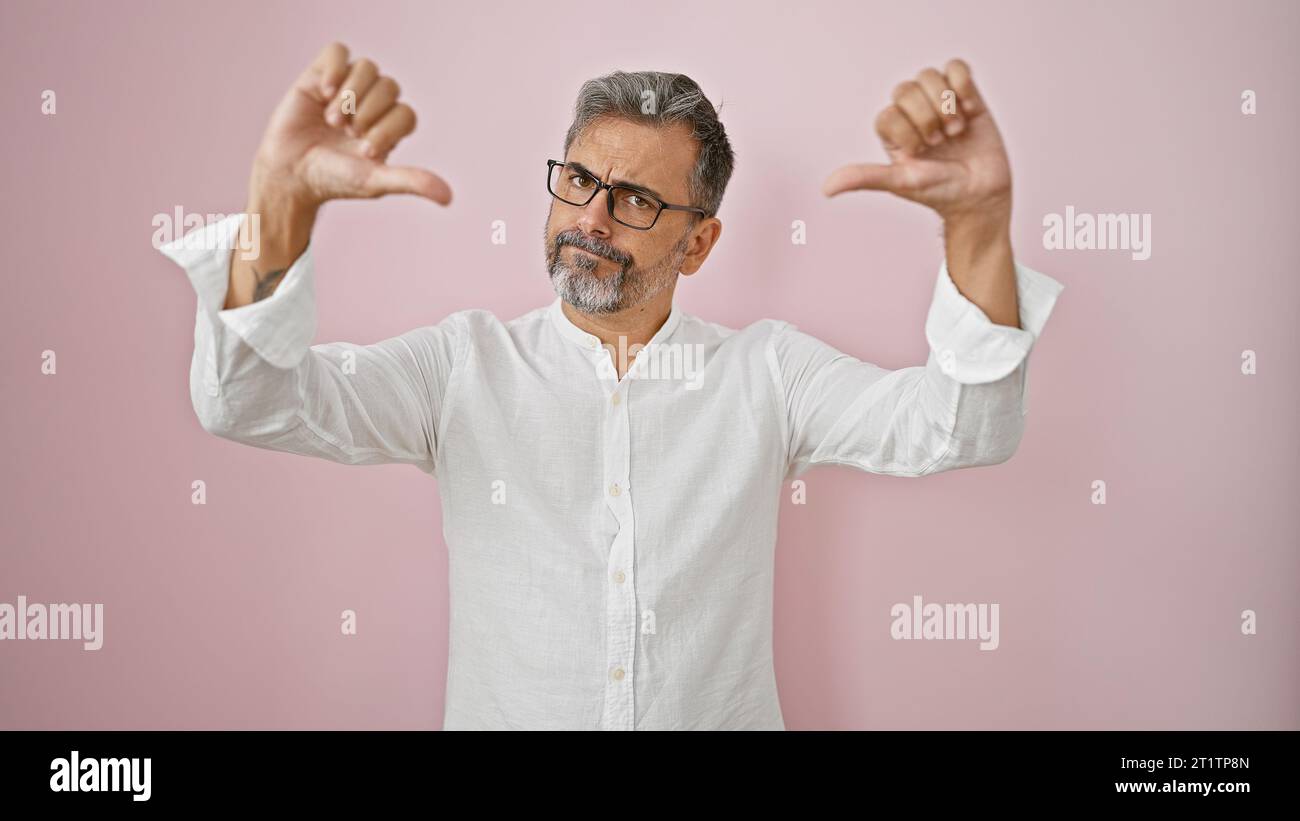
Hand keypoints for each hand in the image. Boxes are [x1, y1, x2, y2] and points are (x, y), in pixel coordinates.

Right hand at [249, 42, 452, 208]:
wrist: (290, 174)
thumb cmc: (333, 179)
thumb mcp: (374, 182)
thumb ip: (411, 181)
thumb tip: (448, 198)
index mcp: (389, 127)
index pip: (406, 113)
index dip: (388, 128)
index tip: (366, 150)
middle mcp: (372, 104)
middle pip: (389, 86)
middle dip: (369, 112)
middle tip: (348, 133)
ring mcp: (346, 88)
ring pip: (367, 67)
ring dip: (351, 95)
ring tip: (333, 120)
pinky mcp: (320, 75)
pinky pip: (338, 51)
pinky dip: (334, 69)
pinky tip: (324, 92)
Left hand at [822, 59, 1009, 222]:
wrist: (980, 194)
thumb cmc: (939, 191)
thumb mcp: (900, 183)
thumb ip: (865, 177)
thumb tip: (826, 189)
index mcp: (892, 131)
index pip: (888, 112)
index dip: (907, 130)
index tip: (921, 152)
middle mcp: (912, 113)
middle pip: (905, 89)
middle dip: (926, 118)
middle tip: (940, 142)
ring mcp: (939, 102)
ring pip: (929, 75)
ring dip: (945, 105)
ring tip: (956, 130)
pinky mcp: (966, 94)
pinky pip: (957, 67)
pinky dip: (963, 86)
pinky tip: (969, 110)